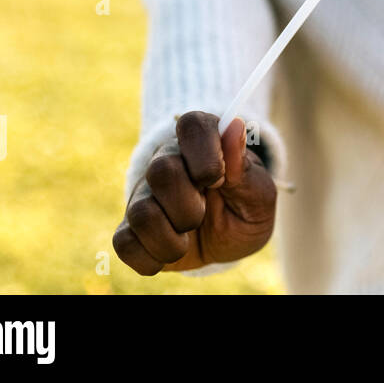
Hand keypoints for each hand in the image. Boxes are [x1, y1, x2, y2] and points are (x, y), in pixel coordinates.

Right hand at [113, 112, 276, 274]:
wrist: (230, 244)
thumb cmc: (247, 210)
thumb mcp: (259, 193)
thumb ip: (244, 167)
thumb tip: (234, 126)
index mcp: (202, 143)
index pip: (192, 124)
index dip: (206, 154)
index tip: (220, 180)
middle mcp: (167, 162)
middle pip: (161, 171)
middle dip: (191, 206)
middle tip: (205, 213)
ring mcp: (144, 195)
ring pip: (141, 212)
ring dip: (173, 239)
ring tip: (188, 238)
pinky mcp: (130, 228)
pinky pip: (124, 243)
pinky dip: (153, 258)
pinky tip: (171, 254)